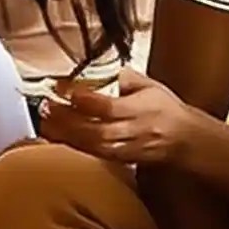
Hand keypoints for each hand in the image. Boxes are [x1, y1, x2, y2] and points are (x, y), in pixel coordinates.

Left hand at [40, 69, 200, 164]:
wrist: (184, 139)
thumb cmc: (166, 111)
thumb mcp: (151, 86)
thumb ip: (128, 78)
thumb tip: (112, 70)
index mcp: (138, 109)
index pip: (105, 106)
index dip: (82, 99)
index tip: (62, 88)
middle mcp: (129, 130)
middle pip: (91, 127)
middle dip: (65, 118)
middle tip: (45, 105)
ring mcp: (121, 147)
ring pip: (88, 143)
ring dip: (63, 132)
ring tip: (44, 121)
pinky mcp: (115, 158)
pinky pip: (89, 153)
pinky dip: (70, 144)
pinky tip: (54, 136)